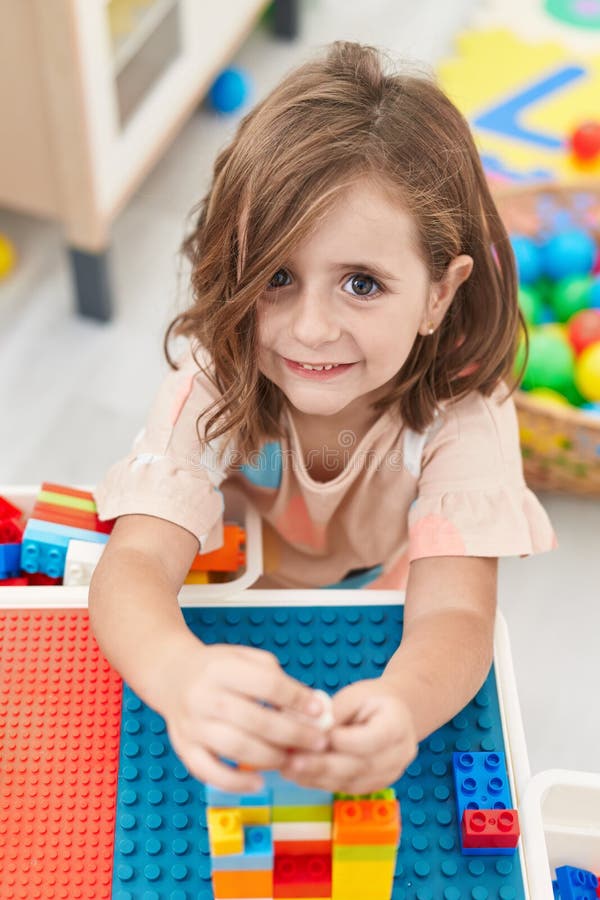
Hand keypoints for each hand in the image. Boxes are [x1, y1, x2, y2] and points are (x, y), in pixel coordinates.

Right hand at [156, 636, 328, 792]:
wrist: (171, 675)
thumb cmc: (217, 668)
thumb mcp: (243, 657)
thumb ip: (274, 677)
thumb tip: (310, 705)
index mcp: (222, 668)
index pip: (267, 684)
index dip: (296, 698)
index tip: (319, 710)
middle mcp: (203, 696)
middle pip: (254, 719)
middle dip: (293, 734)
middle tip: (318, 742)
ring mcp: (191, 725)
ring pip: (236, 747)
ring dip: (271, 757)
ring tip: (293, 759)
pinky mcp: (184, 749)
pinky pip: (210, 772)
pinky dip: (236, 783)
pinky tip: (259, 783)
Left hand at [280, 677, 417, 793]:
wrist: (395, 713)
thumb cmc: (372, 699)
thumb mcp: (356, 694)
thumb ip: (335, 712)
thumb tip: (309, 729)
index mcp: (397, 726)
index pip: (370, 740)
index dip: (342, 741)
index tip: (314, 737)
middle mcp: (398, 756)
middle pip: (358, 766)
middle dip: (321, 765)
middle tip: (292, 761)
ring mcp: (388, 775)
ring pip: (349, 782)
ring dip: (316, 778)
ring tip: (288, 769)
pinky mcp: (372, 785)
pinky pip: (345, 788)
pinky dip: (321, 782)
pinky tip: (299, 775)